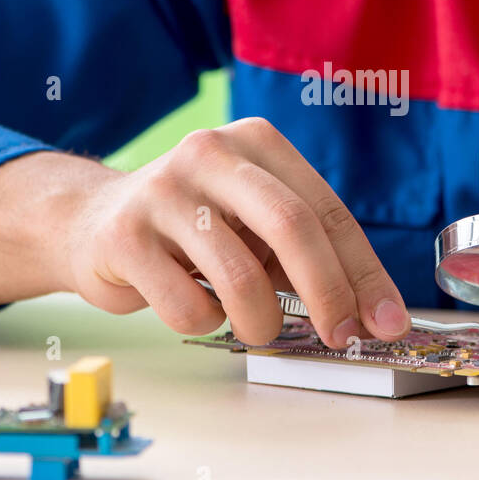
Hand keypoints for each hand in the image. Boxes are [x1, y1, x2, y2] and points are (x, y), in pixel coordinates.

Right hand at [65, 117, 409, 347]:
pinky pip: (188, 305)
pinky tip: (193, 302)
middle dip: (328, 293)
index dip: (363, 272)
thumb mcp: (256, 225)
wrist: (92, 223)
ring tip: (253, 325)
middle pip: (291, 226)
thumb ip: (312, 258)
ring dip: (260, 321)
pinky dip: (205, 322)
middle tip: (341, 336)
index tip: (387, 321)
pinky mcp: (124, 236)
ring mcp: (163, 190)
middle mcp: (210, 152)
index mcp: (257, 143)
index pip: (327, 210)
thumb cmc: (197, 229)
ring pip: (240, 277)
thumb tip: (374, 315)